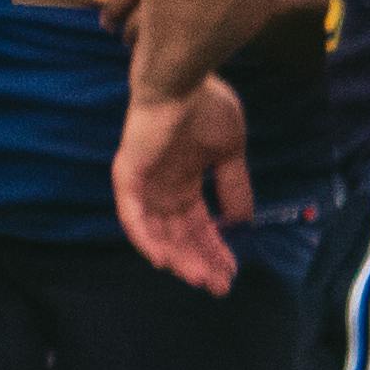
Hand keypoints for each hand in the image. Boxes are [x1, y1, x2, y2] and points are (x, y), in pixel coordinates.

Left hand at [114, 74, 257, 294]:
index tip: (232, 272)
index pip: (198, 225)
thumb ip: (233, 185)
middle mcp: (162, 188)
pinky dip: (145, 239)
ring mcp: (143, 184)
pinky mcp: (127, 177)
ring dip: (178, 257)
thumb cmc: (205, 107)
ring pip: (157, 232)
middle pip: (179, 235)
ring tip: (198, 279)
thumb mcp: (229, 152)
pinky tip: (163, 261)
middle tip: (218, 287)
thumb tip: (242, 220)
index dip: (215, 249)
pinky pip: (131, 216)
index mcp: (184, 182)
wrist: (182, 82)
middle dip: (200, 261)